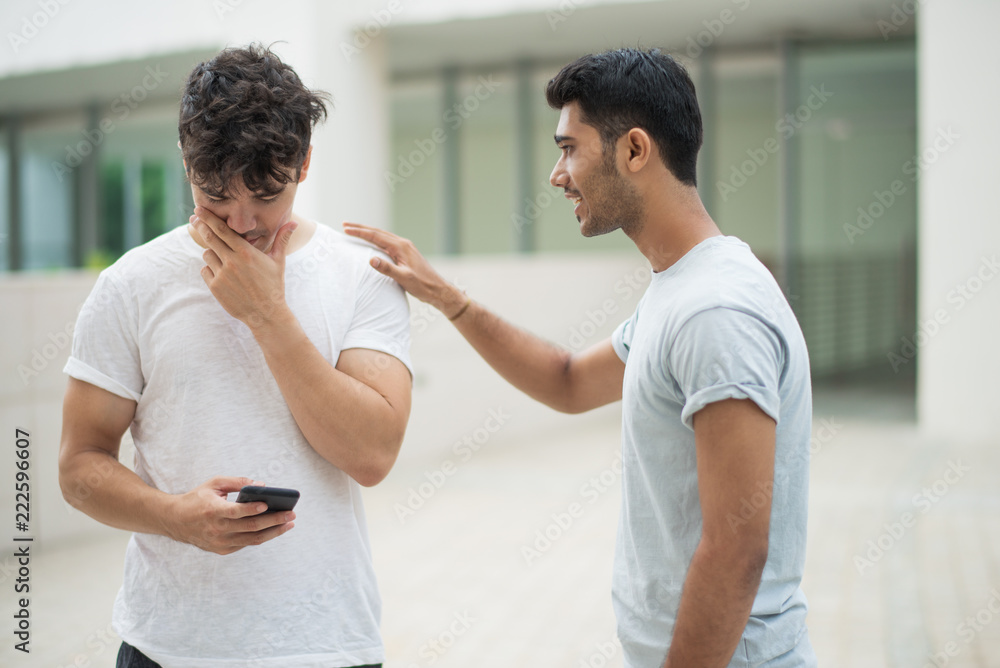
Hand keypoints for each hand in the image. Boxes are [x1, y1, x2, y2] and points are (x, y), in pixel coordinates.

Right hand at [164, 476, 294, 554]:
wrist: (175, 520)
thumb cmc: (197, 498)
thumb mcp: (214, 484)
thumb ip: (237, 482)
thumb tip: (261, 485)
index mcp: (213, 511)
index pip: (236, 512)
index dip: (252, 509)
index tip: (268, 504)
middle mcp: (217, 529)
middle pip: (250, 527)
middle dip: (274, 520)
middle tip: (291, 514)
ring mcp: (219, 542)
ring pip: (252, 540)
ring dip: (273, 532)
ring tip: (289, 524)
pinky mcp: (221, 550)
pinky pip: (246, 544)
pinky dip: (261, 536)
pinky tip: (274, 529)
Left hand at [193, 206, 295, 330]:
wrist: (266, 313)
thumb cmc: (273, 285)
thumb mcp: (278, 262)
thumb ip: (282, 240)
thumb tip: (294, 224)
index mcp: (246, 252)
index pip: (222, 229)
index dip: (209, 217)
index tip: (199, 209)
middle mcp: (232, 262)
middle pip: (209, 237)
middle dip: (200, 226)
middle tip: (194, 219)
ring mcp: (222, 275)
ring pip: (207, 255)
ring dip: (212, 253)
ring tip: (224, 260)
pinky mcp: (215, 287)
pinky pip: (205, 271)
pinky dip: (210, 270)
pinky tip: (223, 275)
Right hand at [342, 222, 466, 317]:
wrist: (438, 290)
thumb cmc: (422, 286)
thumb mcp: (404, 278)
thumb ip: (387, 269)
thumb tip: (370, 260)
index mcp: (401, 247)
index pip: (376, 236)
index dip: (360, 232)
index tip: (345, 229)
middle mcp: (403, 244)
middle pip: (378, 232)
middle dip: (361, 228)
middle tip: (345, 225)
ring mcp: (405, 248)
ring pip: (383, 236)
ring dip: (368, 232)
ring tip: (354, 231)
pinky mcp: (406, 254)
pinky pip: (387, 242)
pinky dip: (376, 239)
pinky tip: (372, 242)